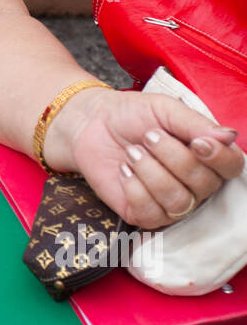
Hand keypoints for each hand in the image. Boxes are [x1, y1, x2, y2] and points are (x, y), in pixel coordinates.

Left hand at [45, 87, 243, 229]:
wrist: (92, 124)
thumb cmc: (132, 115)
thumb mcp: (165, 110)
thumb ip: (196, 123)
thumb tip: (229, 136)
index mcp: (206, 155)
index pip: (232, 167)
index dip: (219, 158)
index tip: (198, 142)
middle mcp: (195, 183)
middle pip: (204, 184)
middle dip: (172, 156)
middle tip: (148, 136)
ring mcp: (170, 202)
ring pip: (178, 201)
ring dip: (151, 172)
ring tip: (132, 152)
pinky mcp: (143, 214)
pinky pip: (151, 213)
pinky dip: (134, 187)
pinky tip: (124, 170)